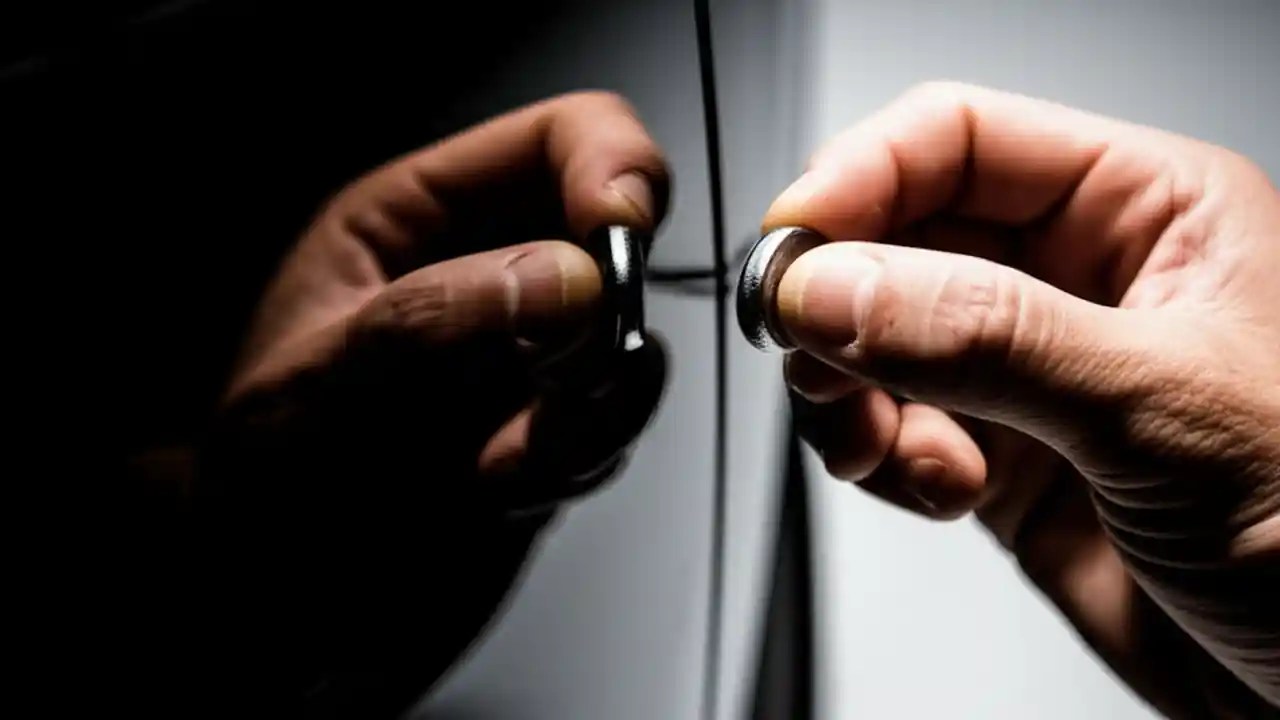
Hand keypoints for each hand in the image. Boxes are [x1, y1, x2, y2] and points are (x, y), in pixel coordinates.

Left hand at [196, 92, 669, 713]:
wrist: (277, 613)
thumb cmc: (258, 489)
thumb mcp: (318, 387)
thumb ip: (437, 316)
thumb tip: (568, 276)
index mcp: (412, 223)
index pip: (552, 141)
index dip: (611, 166)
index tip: (624, 234)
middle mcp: (480, 278)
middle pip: (612, 239)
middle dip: (606, 312)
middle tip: (557, 378)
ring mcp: (522, 358)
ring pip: (629, 338)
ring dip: (591, 404)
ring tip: (503, 456)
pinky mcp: (551, 429)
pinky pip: (618, 418)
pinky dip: (582, 455)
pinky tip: (502, 483)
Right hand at [765, 82, 1278, 716]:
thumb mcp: (1162, 409)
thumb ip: (986, 338)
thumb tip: (835, 287)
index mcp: (1149, 213)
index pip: (961, 142)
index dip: (861, 179)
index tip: (793, 246)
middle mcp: (1079, 283)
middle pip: (899, 236)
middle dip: (843, 297)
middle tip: (812, 350)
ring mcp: (1032, 375)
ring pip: (877, 337)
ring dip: (853, 389)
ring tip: (888, 441)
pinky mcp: (1003, 460)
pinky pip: (891, 426)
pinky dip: (880, 455)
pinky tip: (939, 486)